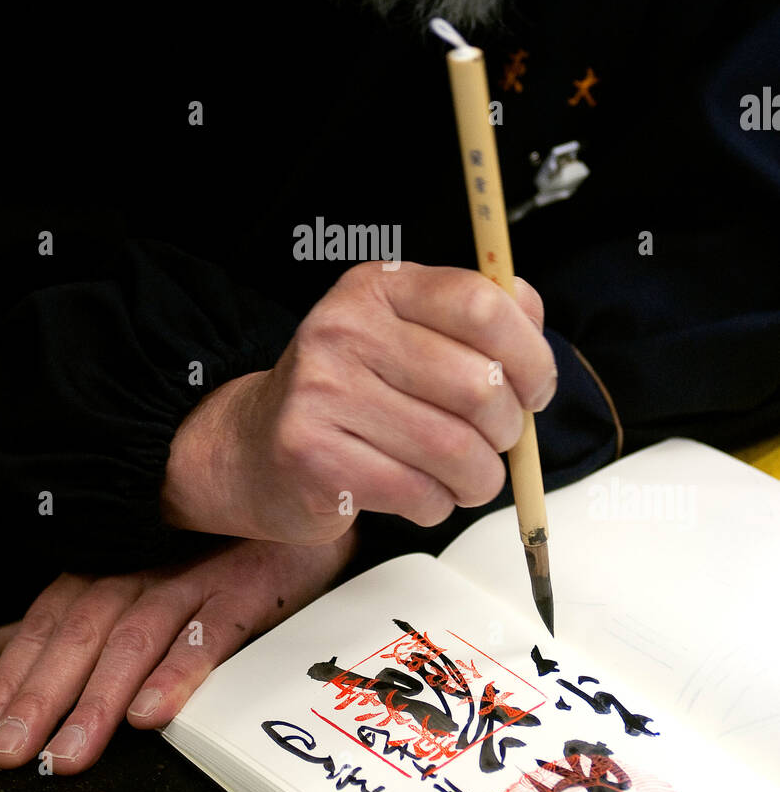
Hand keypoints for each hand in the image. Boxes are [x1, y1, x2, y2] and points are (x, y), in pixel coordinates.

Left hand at [0, 530, 357, 773]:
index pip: (50, 620)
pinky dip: (178, 671)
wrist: (299, 502)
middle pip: (82, 632)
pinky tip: (151, 713)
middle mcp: (146, 568)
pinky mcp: (246, 588)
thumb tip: (5, 641)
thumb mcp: (141, 572)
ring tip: (71, 750)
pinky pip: (209, 633)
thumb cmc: (220, 545)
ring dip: (99, 697)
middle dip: (42, 695)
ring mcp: (196, 576)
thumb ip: (75, 611)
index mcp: (115, 566)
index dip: (13, 674)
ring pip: (136, 637)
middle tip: (13, 752)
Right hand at [160, 261, 555, 545]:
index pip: (481, 304)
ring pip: (456, 449)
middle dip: (508, 428)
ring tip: (465, 476)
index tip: (535, 389)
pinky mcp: (315, 459)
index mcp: (377, 287)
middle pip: (479, 384)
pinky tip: (421, 493)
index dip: (530, 354)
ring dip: (479, 477)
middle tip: (497, 441)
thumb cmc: (350, 392)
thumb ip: (476, 318)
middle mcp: (344, 329)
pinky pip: (419, 493)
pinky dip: (438, 504)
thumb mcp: (405, 331)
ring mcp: (323, 393)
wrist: (255, 447)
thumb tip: (533, 318)